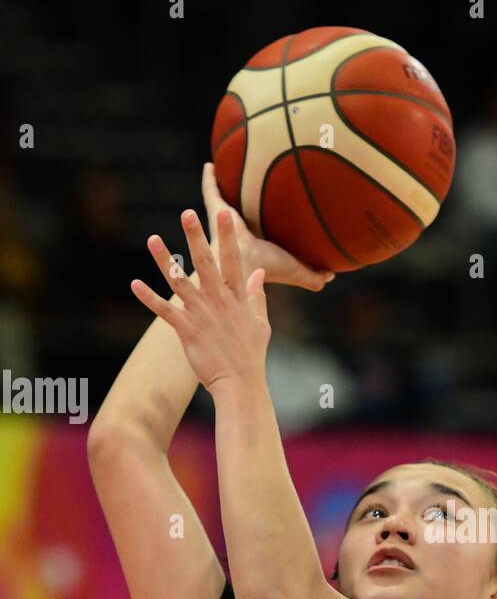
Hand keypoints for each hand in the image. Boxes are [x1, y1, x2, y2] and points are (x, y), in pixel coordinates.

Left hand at [131, 208, 271, 392]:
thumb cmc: (250, 355)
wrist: (240, 384)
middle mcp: (219, 301)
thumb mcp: (260, 322)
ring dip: (164, 260)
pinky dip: (149, 298)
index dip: (228, 237)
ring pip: (179, 281)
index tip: (224, 214)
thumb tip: (258, 274)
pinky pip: (164, 310)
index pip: (233, 261)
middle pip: (206, 263)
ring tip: (152, 239)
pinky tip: (135, 284)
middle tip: (187, 214)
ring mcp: (202, 315)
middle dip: (196, 237)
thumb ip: (258, 296)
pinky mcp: (187, 330)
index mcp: (238, 298)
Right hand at [201, 162, 334, 291]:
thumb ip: (313, 275)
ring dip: (223, 187)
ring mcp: (225, 221)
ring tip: (224, 171)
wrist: (246, 266)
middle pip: (240, 214)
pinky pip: (211, 191)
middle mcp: (239, 232)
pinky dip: (209, 178)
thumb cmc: (270, 268)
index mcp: (256, 244)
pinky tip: (210, 165)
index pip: (261, 231)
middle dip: (241, 205)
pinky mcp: (215, 211)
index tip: (271, 212)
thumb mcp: (297, 271)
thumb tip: (331, 273)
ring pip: (223, 201)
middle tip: (245, 187)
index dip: (265, 224)